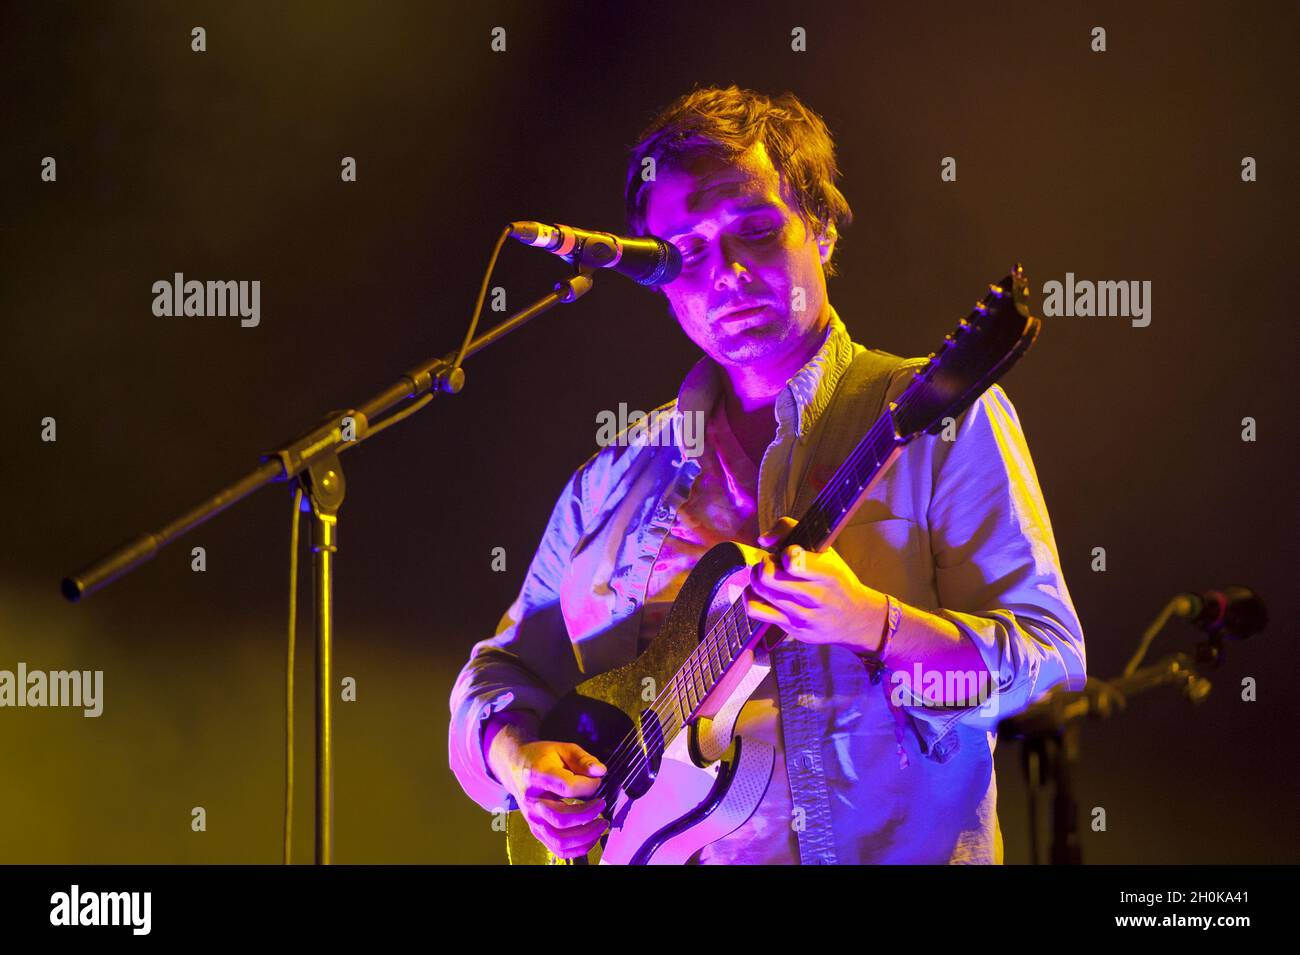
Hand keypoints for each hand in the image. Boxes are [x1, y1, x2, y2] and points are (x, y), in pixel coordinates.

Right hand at [489, 725, 608, 859]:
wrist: (515, 767)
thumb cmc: (542, 757)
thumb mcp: (563, 749)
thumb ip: (583, 759)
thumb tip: (601, 772)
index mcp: (537, 776)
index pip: (566, 787)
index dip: (588, 786)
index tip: (597, 781)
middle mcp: (532, 801)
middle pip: (561, 818)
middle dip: (588, 814)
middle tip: (602, 804)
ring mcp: (532, 818)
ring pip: (559, 839)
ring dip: (585, 835)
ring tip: (601, 824)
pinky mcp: (536, 830)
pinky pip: (557, 848)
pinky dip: (578, 848)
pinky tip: (591, 836)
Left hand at [747, 516, 887, 651]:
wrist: (855, 619)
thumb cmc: (836, 581)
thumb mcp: (826, 553)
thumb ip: (792, 533)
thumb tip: (763, 539)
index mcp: (828, 573)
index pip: (794, 563)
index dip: (785, 554)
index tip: (789, 554)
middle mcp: (816, 597)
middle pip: (768, 576)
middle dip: (765, 563)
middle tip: (773, 563)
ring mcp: (803, 616)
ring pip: (760, 591)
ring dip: (757, 577)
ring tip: (768, 575)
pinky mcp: (791, 629)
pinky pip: (756, 610)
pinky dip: (751, 596)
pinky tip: (761, 591)